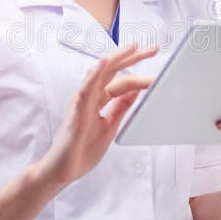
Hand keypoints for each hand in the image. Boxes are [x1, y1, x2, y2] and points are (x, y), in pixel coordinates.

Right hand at [36, 43, 157, 185]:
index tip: (158, 73)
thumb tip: (135, 91)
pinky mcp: (76, 112)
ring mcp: (82, 102)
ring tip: (132, 47)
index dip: (140, 75)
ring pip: (99, 74)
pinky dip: (95, 74)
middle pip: (112, 71)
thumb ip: (120, 107)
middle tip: (153, 49)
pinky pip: (86, 88)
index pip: (122, 81)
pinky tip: (105, 62)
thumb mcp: (110, 126)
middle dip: (132, 58)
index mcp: (98, 100)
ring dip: (116, 59)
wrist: (63, 171)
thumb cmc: (82, 150)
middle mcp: (90, 96)